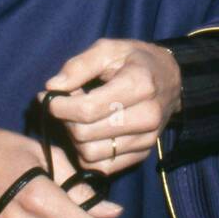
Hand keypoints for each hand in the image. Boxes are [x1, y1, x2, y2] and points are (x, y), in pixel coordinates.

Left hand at [43, 38, 181, 175]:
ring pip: (90, 154)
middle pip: (85, 134)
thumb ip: (79, 65)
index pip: (87, 109)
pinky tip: (89, 133)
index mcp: (140, 85)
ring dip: (74, 137)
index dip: (59, 106)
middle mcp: (147, 116)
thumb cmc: (134, 61)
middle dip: (65, 120)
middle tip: (65, 104)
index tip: (48, 96)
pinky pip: (101, 167)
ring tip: (78, 117)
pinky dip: (86, 153)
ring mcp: (146, 140)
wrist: (170, 79)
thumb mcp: (107, 49)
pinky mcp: (142, 155)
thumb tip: (52, 87)